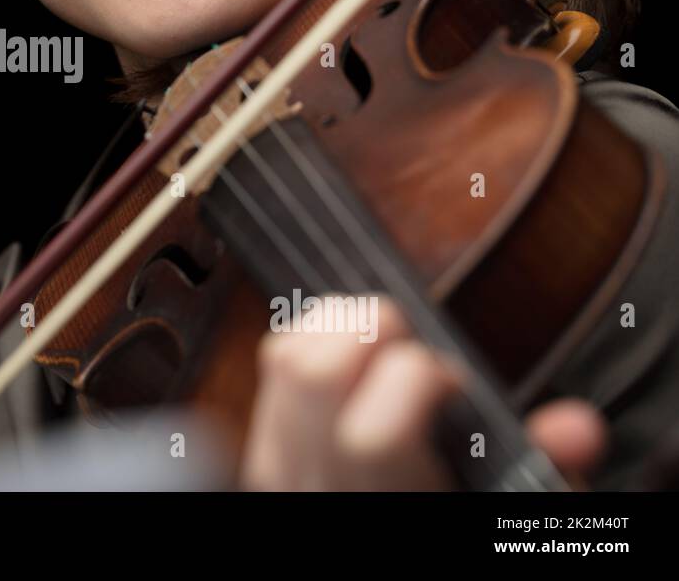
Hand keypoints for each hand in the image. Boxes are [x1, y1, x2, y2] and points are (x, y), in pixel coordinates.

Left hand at [239, 298, 606, 489]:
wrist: (384, 518)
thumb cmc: (456, 501)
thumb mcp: (510, 503)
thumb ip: (542, 467)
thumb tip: (577, 427)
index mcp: (393, 501)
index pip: (373, 436)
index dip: (419, 380)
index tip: (453, 379)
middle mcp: (324, 488)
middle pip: (314, 380)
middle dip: (371, 331)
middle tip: (411, 342)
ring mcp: (283, 466)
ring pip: (286, 361)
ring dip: (339, 327)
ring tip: (387, 340)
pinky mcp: (268, 446)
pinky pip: (273, 365)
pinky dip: (312, 338)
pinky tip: (353, 349)